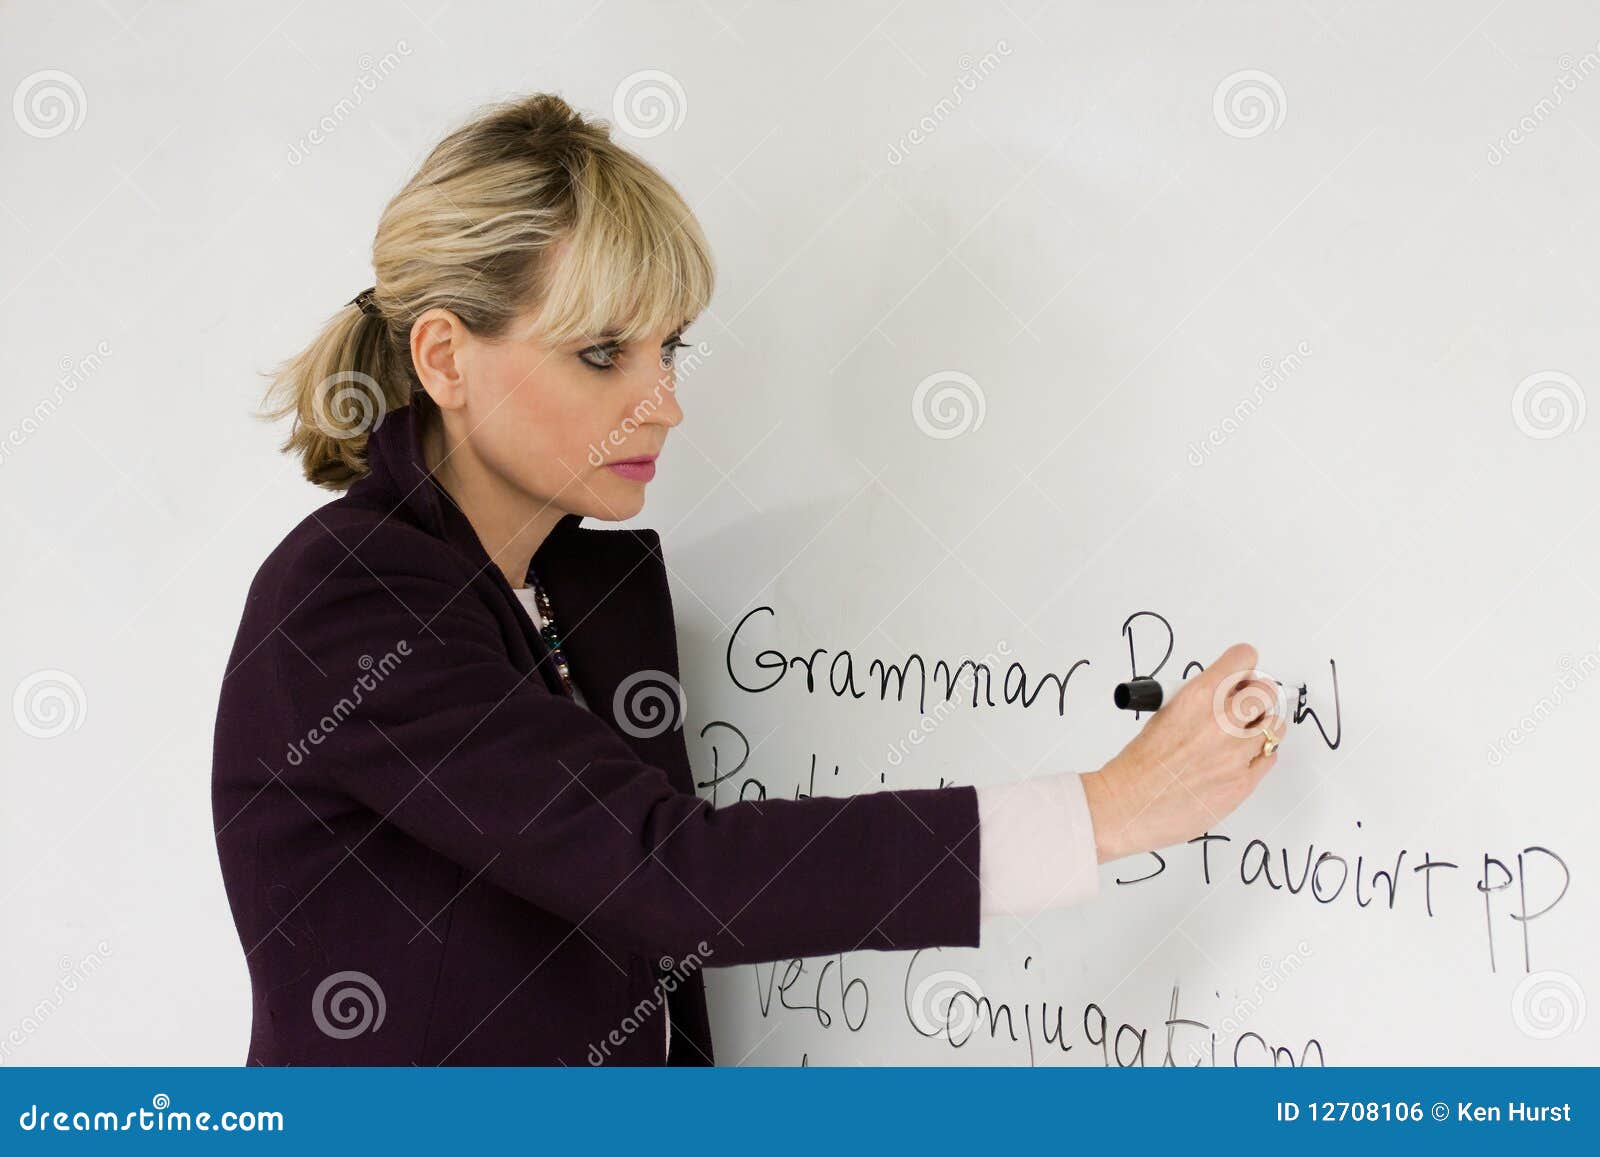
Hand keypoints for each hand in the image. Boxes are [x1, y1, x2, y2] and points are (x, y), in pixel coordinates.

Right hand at [1081, 643, 1285, 862]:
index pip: (1243, 659)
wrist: (1130, 805)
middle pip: (1267, 690)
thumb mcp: (1164, 714)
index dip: (1243, 663)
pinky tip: (1241, 756)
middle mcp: (1222, 721)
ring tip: (1246, 732)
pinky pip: (1269, 756)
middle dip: (1258, 693)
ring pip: (1275, 725)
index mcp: (1198, 697)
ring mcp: (1236, 753)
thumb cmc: (1140, 765)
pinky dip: (1259, 754)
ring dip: (1263, 725)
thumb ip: (1199, 701)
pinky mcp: (1243, 782)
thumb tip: (1224, 693)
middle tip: (1249, 701)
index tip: (1243, 671)